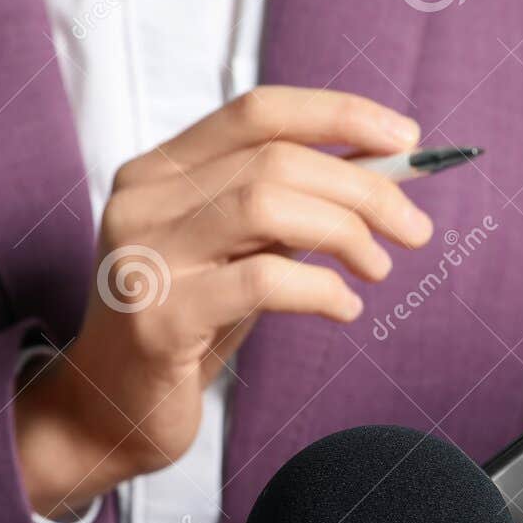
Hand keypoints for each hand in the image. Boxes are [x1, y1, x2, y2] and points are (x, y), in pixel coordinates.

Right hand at [13, 86, 433, 517]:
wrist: (108, 410)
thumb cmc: (189, 324)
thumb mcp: (239, 250)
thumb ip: (290, 204)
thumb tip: (381, 168)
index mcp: (160, 170)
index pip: (259, 112)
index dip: (339, 116)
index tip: (407, 141)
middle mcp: (143, 200)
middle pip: (275, 159)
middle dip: (364, 189)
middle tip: (414, 230)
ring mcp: (144, 257)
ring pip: (265, 204)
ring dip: (346, 233)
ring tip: (378, 268)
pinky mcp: (158, 319)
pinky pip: (260, 281)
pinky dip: (320, 288)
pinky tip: (345, 309)